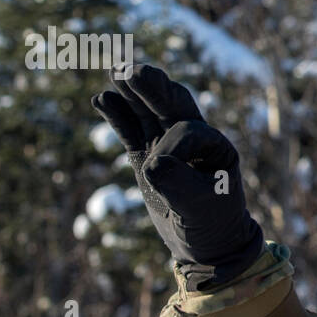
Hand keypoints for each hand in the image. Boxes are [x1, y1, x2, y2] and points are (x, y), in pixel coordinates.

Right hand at [91, 64, 264, 290]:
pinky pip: (130, 132)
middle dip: (153, 87)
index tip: (156, 170)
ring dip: (133, 94)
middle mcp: (193, 140)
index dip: (168, 145)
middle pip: (170, 105)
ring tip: (116, 71)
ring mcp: (167, 147)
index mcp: (214, 145)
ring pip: (148, 114)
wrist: (207, 246)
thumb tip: (151, 163)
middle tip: (132, 69)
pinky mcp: (146, 159)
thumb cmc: (213, 225)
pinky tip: (102, 99)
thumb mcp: (201, 207)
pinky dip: (117, 116)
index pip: (185, 131)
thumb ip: (179, 185)